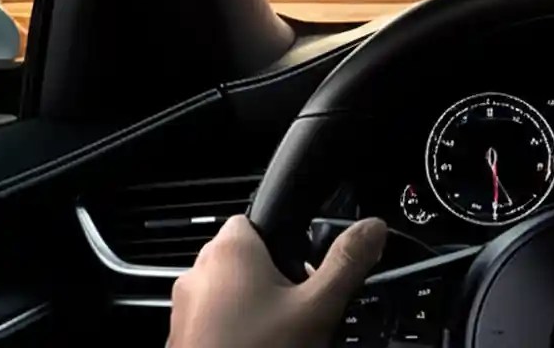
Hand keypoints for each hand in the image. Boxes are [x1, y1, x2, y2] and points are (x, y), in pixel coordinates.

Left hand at [168, 215, 387, 347]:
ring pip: (231, 291)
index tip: (306, 269)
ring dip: (255, 304)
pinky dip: (235, 328)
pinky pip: (215, 319)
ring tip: (282, 333)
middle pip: (248, 257)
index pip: (256, 219)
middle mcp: (198, 273)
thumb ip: (347, 262)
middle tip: (301, 306)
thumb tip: (372, 228)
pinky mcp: (182, 338)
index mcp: (229, 251)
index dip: (287, 240)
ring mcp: (185, 308)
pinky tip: (259, 345)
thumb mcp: (318, 307)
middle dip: (275, 276)